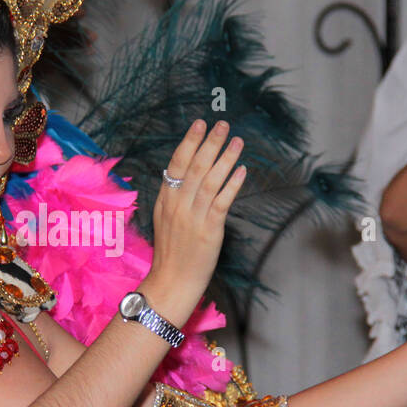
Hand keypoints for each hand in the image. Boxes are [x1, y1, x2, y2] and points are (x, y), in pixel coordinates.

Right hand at [144, 120, 246, 320]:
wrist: (171, 282)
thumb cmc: (170, 253)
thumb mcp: (164, 220)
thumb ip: (174, 198)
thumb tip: (184, 177)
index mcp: (165, 200)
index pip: (176, 163)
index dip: (189, 142)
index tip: (200, 124)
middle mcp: (178, 205)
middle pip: (195, 166)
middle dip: (210, 143)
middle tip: (223, 124)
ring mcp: (193, 217)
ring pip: (210, 180)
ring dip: (225, 158)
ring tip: (237, 141)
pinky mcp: (209, 230)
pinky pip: (222, 201)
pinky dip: (233, 184)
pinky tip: (242, 170)